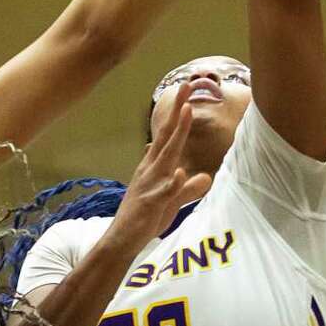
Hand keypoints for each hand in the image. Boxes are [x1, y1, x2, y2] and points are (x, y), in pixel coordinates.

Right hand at [111, 86, 211, 250]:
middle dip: (177, 110)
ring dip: (177, 133)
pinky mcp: (151, 204)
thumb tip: (203, 177)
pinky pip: (164, 192)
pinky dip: (173, 183)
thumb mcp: (171, 201)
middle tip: (185, 85)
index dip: (178, 114)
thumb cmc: (145, 218)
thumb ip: (188, 188)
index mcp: (155, 166)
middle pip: (167, 135)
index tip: (186, 91)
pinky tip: (180, 173)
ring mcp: (150, 185)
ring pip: (167, 156)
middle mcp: (151, 170)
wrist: (121, 240)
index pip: (168, 135)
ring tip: (187, 112)